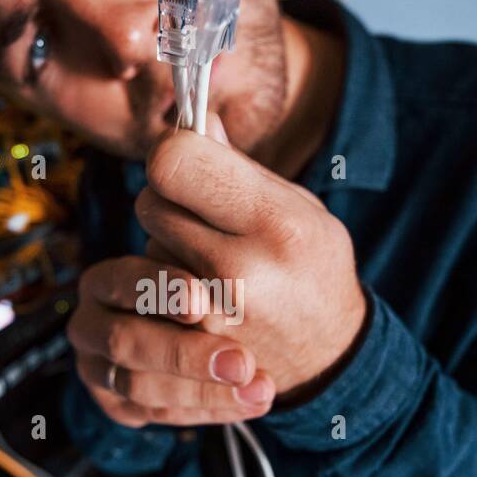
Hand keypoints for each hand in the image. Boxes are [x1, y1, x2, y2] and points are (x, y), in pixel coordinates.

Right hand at [67, 252, 276, 428]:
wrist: (198, 330)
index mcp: (103, 283)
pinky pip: (158, 414)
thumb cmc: (202, 286)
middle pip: (124, 342)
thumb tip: (224, 272)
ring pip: (139, 388)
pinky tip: (250, 403)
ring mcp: (97, 370)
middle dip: (185, 355)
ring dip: (205, 392)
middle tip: (241, 363)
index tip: (203, 302)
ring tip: (260, 389)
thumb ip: (204, 271)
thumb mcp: (199, 270)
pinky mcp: (115, 405)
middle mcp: (89, 326)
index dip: (161, 290)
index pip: (123, 282)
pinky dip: (208, 411)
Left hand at [134, 112, 366, 402]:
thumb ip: (238, 165)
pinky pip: (148, 293)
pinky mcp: (189, 345)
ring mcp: (211, 313)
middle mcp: (241, 268)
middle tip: (202, 214)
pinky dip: (165, 288)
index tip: (186, 161)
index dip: (172, 154)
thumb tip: (194, 117)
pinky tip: (202, 293)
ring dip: (168, 247)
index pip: (173, 162)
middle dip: (167, 199)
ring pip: (148, 246)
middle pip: (150, 201)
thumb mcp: (298, 206)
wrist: (329, 359)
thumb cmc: (313, 268)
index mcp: (275, 220)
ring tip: (215, 264)